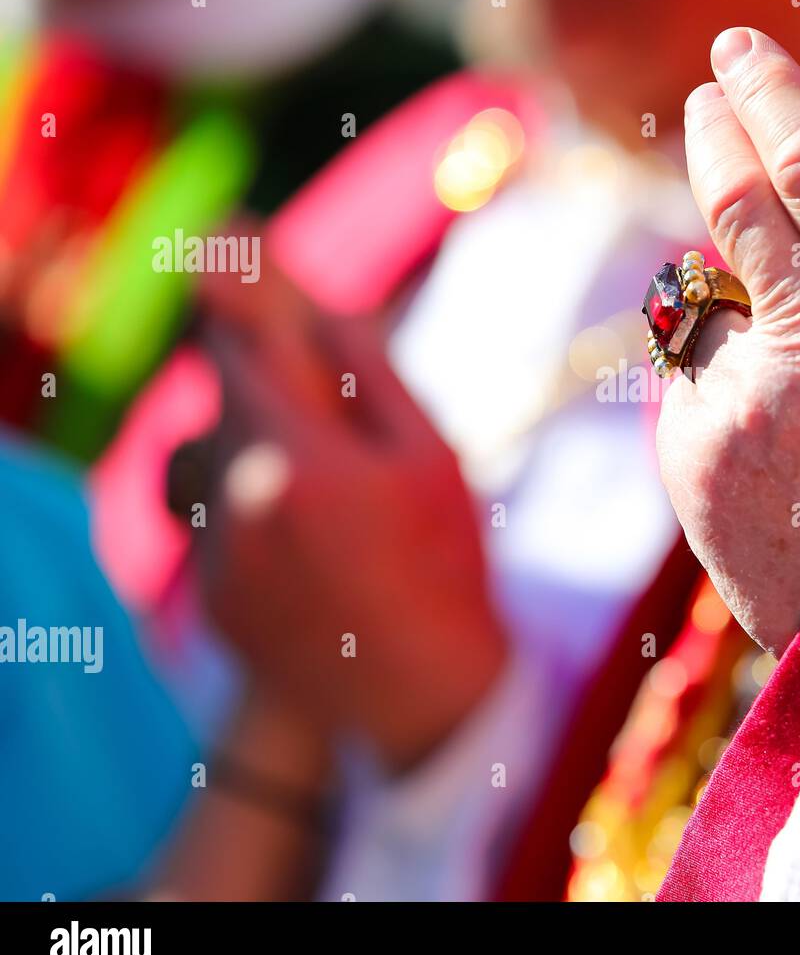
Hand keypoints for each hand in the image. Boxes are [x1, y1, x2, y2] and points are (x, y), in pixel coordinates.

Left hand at [193, 266, 505, 770]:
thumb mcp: (430, 453)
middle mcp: (238, 503)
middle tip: (307, 388)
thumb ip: (366, 372)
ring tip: (306, 470)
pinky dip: (245, 507)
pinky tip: (307, 536)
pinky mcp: (212, 597)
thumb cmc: (444, 560)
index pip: (238, 350)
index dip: (240, 304)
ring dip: (239, 444)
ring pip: (199, 461)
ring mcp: (218, 557)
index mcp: (295, 456)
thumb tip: (318, 306)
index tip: (237, 264)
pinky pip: (209, 522)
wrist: (423, 690)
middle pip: (218, 401)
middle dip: (256, 379)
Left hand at [658, 28, 799, 653]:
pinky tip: (786, 439)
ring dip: (739, 295)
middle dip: (717, 134)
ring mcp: (739, 399)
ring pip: (709, 301)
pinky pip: (693, 385)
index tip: (742, 54)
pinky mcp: (694, 458)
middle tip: (711, 102)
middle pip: (732, 198)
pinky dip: (726, 382)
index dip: (770, 92)